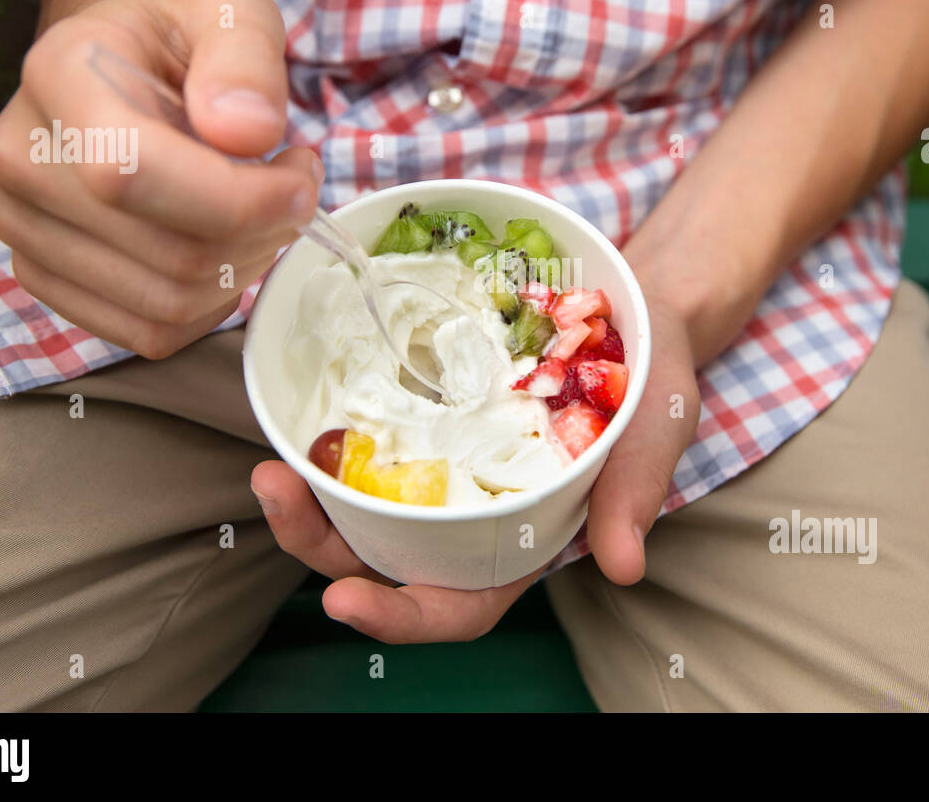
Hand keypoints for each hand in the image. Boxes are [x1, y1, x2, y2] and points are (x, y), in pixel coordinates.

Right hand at [0, 0, 321, 358]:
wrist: (120, 65)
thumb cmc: (181, 40)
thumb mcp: (232, 12)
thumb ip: (247, 58)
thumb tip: (245, 132)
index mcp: (59, 75)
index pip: (134, 172)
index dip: (242, 198)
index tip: (300, 175)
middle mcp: (21, 157)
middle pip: (170, 252)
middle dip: (263, 233)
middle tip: (291, 190)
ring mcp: (23, 227)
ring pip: (167, 303)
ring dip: (243, 269)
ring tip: (259, 214)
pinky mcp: (47, 279)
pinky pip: (150, 334)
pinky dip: (210, 306)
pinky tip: (223, 250)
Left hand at [250, 294, 700, 642]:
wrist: (635, 311)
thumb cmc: (652, 383)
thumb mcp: (655, 431)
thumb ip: (636, 493)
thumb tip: (623, 565)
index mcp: (524, 542)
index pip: (458, 604)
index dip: (401, 617)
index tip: (345, 602)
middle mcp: (471, 517)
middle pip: (385, 561)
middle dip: (321, 546)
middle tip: (277, 493)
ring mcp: (442, 468)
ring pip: (360, 509)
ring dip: (308, 499)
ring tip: (273, 465)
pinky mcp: (425, 418)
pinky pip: (367, 445)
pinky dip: (330, 442)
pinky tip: (299, 420)